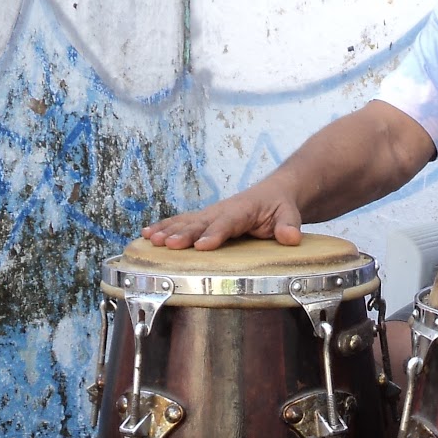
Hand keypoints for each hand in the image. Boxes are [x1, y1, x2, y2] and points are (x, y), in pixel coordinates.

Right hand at [141, 181, 303, 249]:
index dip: (214, 234)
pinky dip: (164, 227)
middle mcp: (223, 210)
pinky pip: (182, 222)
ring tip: (150, 240)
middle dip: (183, 234)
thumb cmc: (281, 206)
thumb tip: (291, 237)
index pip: (227, 223)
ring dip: (167, 230)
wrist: (274, 191)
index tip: (202, 246)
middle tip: (167, 245)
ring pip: (186, 222)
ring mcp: (211, 213)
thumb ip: (289, 225)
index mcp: (243, 210)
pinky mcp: (204, 218)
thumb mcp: (290, 213)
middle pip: (201, 222)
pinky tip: (146, 236)